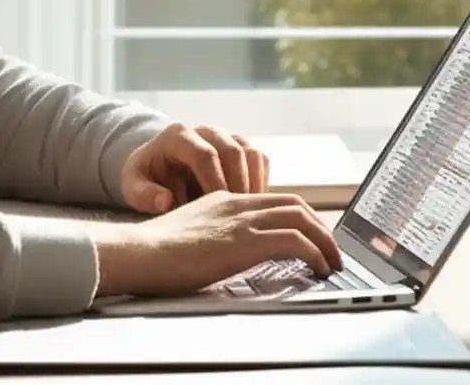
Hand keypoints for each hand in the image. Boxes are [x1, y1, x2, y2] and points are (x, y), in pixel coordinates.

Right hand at [93, 191, 342, 297]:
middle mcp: (235, 204)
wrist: (137, 252)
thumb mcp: (188, 235)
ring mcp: (240, 221)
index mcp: (222, 201)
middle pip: (295, 204)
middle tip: (330, 250)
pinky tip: (318, 269)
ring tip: (331, 263)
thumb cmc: (152, 253)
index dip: (301, 217)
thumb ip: (211, 236)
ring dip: (325, 241)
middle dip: (320, 227)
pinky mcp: (244, 241)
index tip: (311, 237)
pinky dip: (315, 253)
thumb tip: (224, 255)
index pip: (274, 200)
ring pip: (302, 219)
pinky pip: (296, 241)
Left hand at [120, 122, 268, 214]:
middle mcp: (206, 132)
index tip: (218, 210)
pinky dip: (261, 183)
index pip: (204, 155)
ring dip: (254, 185)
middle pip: (233, 151)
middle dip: (238, 185)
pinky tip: (253, 208)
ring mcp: (227, 137)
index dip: (214, 183)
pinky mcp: (242, 148)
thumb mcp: (133, 186)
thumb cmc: (147, 178)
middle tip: (239, 217)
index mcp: (178, 136)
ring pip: (252, 154)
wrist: (159, 167)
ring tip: (248, 214)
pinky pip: (261, 161)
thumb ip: (143, 194)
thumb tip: (166, 202)